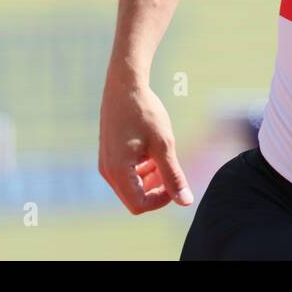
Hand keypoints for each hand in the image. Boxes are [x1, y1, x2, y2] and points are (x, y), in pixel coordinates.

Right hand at [98, 73, 192, 213]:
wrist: (125, 87)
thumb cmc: (145, 113)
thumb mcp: (164, 145)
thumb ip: (173, 175)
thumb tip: (185, 202)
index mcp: (118, 171)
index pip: (139, 205)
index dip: (161, 200)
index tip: (175, 182)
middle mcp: (107, 171)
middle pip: (134, 198)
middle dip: (156, 189)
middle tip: (171, 168)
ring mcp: (106, 164)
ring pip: (131, 187)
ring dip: (151, 179)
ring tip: (162, 156)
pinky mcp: (109, 156)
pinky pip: (127, 174)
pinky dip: (143, 170)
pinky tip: (153, 151)